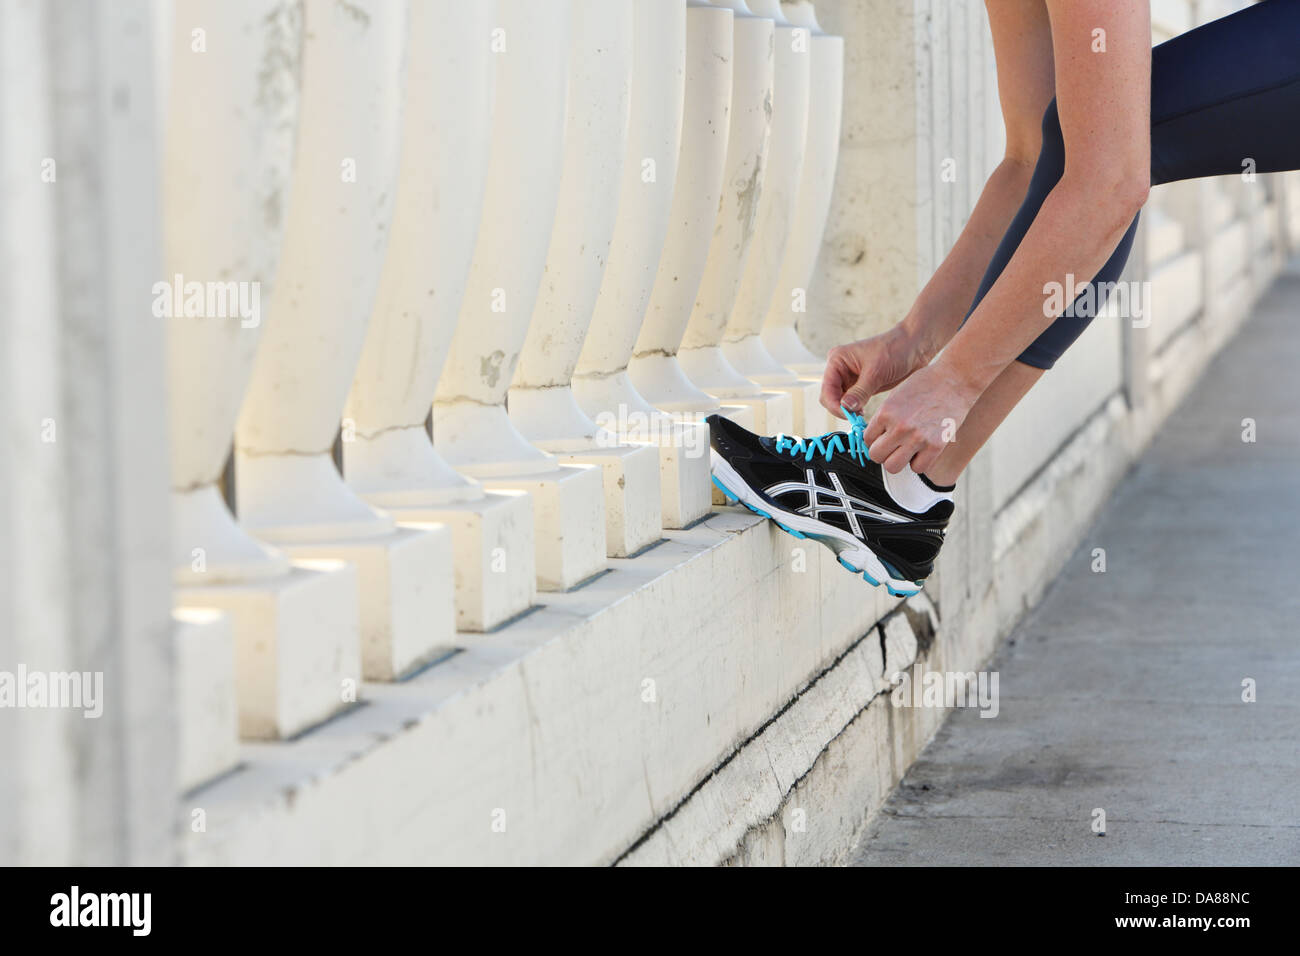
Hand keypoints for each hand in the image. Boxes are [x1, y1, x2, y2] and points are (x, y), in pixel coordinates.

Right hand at [820, 325, 931, 417]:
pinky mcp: (860, 386)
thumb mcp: (876, 372)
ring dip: (849, 411)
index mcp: (837, 360)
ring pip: (840, 402)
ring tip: (862, 416)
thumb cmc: (895, 350)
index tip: (848, 416)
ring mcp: (850, 378)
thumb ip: (860, 392)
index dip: (834, 405)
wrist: (915, 346)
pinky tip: (864, 412)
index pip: (827, 389)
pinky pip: (852, 402)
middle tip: (856, 419)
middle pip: (830, 397)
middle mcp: (840, 369)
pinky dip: (856, 409)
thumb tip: (845, 408)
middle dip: (841, 409)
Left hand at [864, 360, 981, 474]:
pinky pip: (918, 468)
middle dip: (883, 452)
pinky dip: (918, 462)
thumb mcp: (896, 395)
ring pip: (892, 467)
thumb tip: (873, 437)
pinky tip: (922, 451)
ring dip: (897, 460)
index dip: (874, 439)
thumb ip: (884, 417)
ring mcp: (917, 438)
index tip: (883, 436)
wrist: (955, 379)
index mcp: (886, 412)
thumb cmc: (926, 384)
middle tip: (893, 445)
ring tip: (906, 450)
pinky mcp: (936, 446)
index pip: (866, 439)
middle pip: (876, 456)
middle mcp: (899, 427)